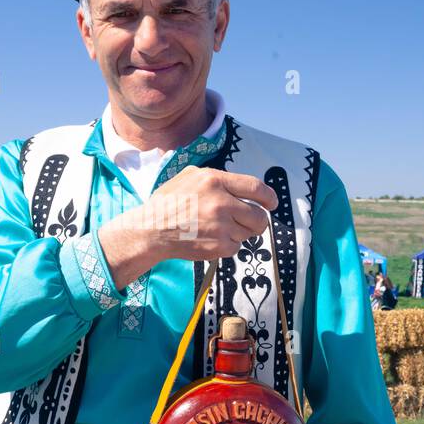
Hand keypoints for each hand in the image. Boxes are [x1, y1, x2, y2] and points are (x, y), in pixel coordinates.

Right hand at [99, 167, 277, 288]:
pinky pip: (236, 247)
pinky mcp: (218, 246)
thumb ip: (215, 177)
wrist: (151, 230)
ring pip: (248, 233)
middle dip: (257, 221)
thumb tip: (240, 185)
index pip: (256, 187)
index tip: (272, 203)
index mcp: (215, 181)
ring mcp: (221, 226)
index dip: (269, 197)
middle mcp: (221, 202)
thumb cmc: (169, 203)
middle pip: (259, 216)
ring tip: (218, 229)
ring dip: (239, 233)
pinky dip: (227, 245)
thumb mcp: (189, 176)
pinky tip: (211, 239)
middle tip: (249, 222)